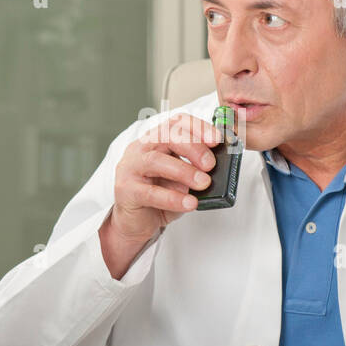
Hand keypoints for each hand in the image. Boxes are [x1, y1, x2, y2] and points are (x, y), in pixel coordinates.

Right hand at [99, 112, 220, 277]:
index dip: (198, 127)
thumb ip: (196, 169)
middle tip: (211, 165)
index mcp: (156, 140)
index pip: (176, 123)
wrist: (136, 223)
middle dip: (193, 147)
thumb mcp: (183, 179)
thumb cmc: (159, 197)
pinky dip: (173, 198)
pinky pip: (151, 192)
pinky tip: (190, 203)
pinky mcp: (126, 190)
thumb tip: (219, 167)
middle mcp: (141, 149)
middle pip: (166, 135)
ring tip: (203, 183)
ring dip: (184, 171)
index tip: (217, 140)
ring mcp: (131, 168)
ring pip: (156, 160)